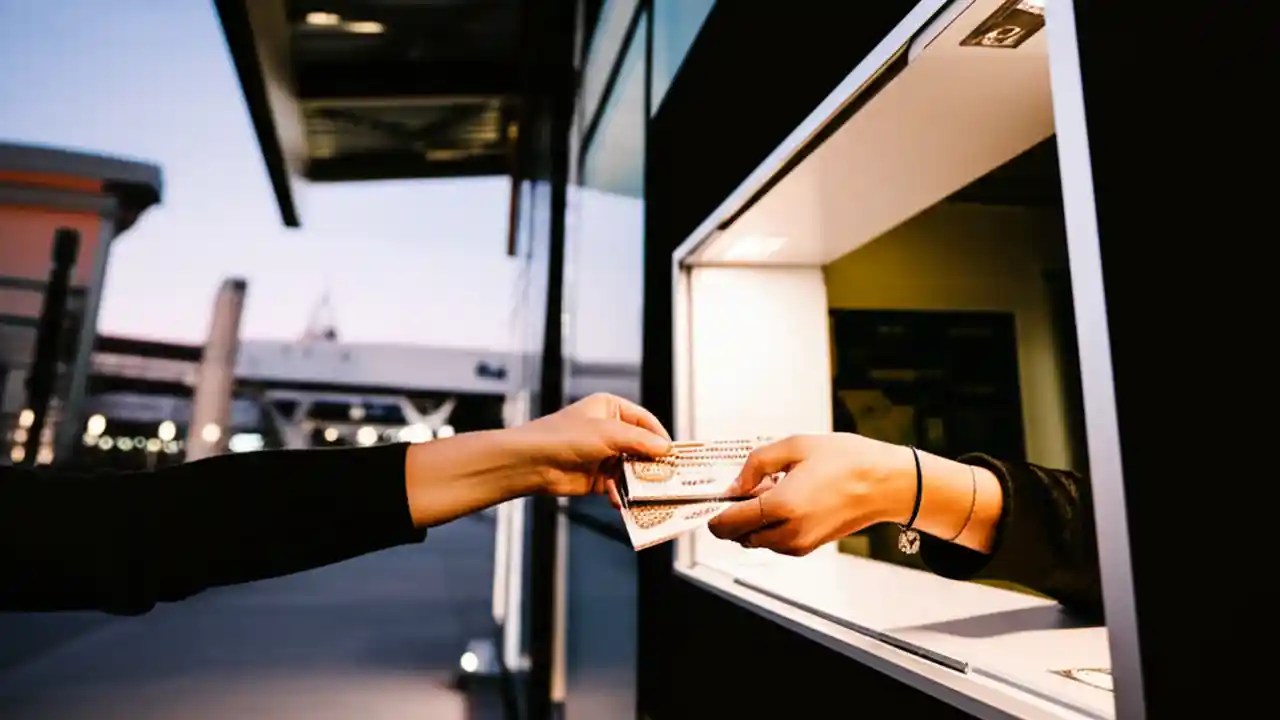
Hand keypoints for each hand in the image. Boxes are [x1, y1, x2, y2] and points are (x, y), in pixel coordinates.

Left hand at [404, 393, 670, 526]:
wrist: (529, 462)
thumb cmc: (563, 437)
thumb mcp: (607, 433)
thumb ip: (639, 442)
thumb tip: (666, 449)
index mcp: (610, 409)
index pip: (645, 422)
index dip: (660, 437)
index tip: (676, 455)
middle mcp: (608, 430)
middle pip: (640, 448)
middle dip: (651, 465)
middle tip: (669, 480)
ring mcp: (602, 455)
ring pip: (630, 470)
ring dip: (635, 484)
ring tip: (646, 496)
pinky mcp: (594, 477)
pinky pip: (616, 486)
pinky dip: (619, 494)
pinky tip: (619, 503)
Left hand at [707, 433, 1002, 555]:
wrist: (887, 484)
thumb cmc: (847, 460)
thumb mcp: (795, 446)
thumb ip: (756, 464)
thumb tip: (734, 484)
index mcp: (781, 507)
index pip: (728, 523)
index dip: (713, 513)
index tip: (709, 500)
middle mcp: (787, 533)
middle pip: (738, 536)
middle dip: (733, 516)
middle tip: (741, 489)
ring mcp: (799, 545)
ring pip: (756, 541)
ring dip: (752, 521)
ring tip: (769, 490)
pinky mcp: (810, 547)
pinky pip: (776, 542)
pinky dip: (770, 526)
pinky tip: (784, 499)